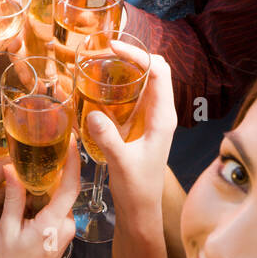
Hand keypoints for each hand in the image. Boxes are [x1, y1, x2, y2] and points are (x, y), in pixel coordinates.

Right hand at [0, 139, 78, 257]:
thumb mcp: (6, 230)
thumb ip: (13, 198)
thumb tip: (11, 169)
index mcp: (53, 223)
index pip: (69, 185)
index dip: (72, 160)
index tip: (71, 140)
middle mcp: (65, 226)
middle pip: (65, 189)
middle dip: (56, 168)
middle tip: (45, 145)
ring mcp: (64, 233)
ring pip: (59, 200)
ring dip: (48, 184)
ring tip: (33, 165)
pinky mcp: (59, 237)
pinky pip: (55, 210)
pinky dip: (45, 199)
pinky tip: (30, 192)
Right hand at [87, 53, 176, 222]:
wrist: (140, 209)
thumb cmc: (137, 188)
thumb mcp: (121, 162)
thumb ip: (108, 138)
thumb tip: (93, 114)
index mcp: (163, 117)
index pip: (159, 72)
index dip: (139, 55)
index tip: (113, 48)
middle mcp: (160, 113)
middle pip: (154, 70)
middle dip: (132, 56)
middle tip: (104, 51)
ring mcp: (150, 118)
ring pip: (144, 82)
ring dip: (126, 68)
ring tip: (100, 62)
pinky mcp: (139, 125)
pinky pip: (133, 96)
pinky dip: (119, 85)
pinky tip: (100, 87)